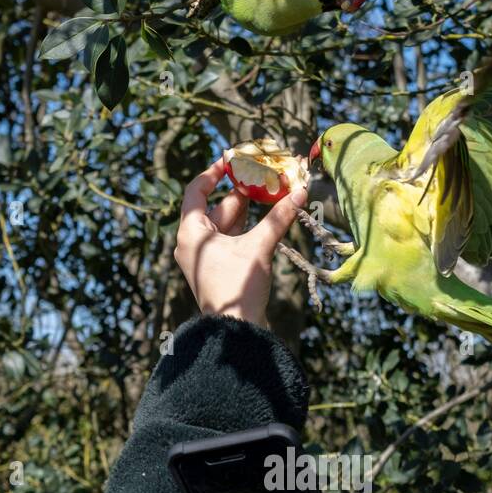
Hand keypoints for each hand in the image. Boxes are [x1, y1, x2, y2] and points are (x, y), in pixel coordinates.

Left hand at [175, 155, 306, 327]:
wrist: (235, 331)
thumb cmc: (238, 286)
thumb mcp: (260, 247)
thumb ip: (278, 218)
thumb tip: (300, 192)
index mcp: (191, 232)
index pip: (196, 191)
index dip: (213, 173)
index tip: (230, 161)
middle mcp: (192, 243)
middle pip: (216, 208)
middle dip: (241, 193)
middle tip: (263, 176)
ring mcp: (204, 258)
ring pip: (225, 225)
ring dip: (247, 212)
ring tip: (270, 195)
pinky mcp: (216, 270)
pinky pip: (229, 241)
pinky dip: (246, 230)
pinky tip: (266, 221)